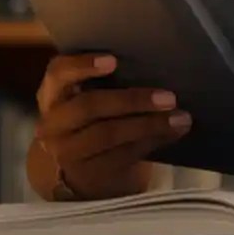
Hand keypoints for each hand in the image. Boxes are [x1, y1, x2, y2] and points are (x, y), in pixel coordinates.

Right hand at [33, 53, 191, 199]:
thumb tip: (159, 66)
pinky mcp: (88, 173)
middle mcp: (53, 123)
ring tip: (180, 118)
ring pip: (108, 134)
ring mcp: (67, 151)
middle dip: (132, 100)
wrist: (82, 174)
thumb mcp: (91, 100)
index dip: (82, 65)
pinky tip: (174, 132)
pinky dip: (153, 141)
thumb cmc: (95, 122)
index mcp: (53, 94)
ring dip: (149, 124)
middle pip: (88, 106)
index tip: (113, 60)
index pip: (58, 73)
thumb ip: (109, 83)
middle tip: (169, 97)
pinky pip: (123, 154)